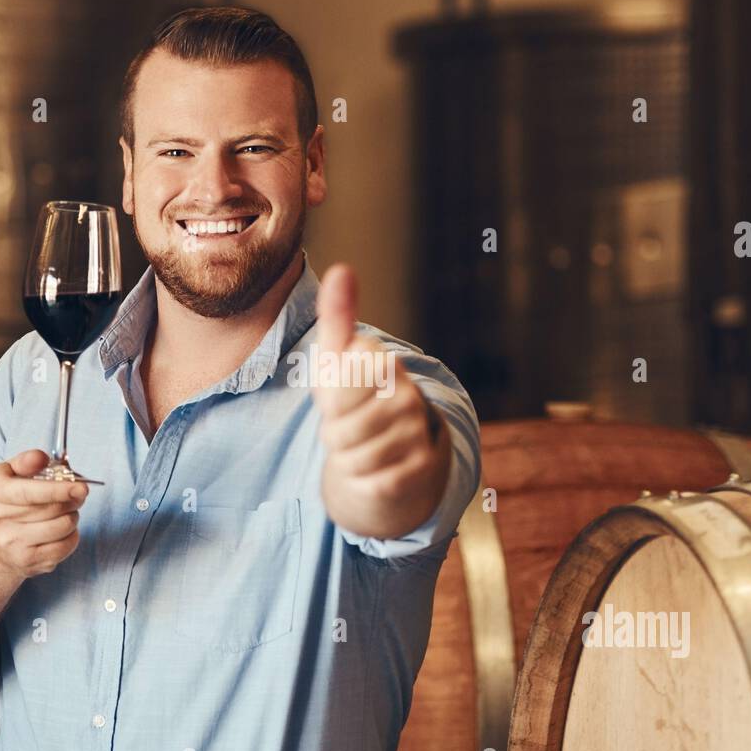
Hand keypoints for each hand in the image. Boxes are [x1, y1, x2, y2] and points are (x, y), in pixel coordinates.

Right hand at [0, 449, 86, 582]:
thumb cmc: (4, 500)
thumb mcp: (6, 473)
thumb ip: (25, 461)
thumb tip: (40, 457)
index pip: (29, 493)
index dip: (58, 490)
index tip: (80, 487)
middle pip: (52, 509)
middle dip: (73, 498)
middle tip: (77, 492)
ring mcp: (12, 545)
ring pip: (63, 526)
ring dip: (72, 515)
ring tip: (64, 510)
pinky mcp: (28, 562)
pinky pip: (66, 546)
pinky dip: (72, 534)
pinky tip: (61, 528)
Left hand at [312, 264, 449, 538]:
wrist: (395, 451)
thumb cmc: (356, 400)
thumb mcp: (338, 361)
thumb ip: (338, 318)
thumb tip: (342, 269)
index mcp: (385, 363)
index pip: (333, 391)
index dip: (327, 402)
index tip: (340, 397)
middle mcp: (407, 394)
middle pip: (340, 428)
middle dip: (334, 434)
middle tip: (348, 427)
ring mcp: (418, 431)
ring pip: (355, 457)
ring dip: (348, 459)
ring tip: (361, 447)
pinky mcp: (423, 466)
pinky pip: (373, 481)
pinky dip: (364, 481)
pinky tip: (376, 469)